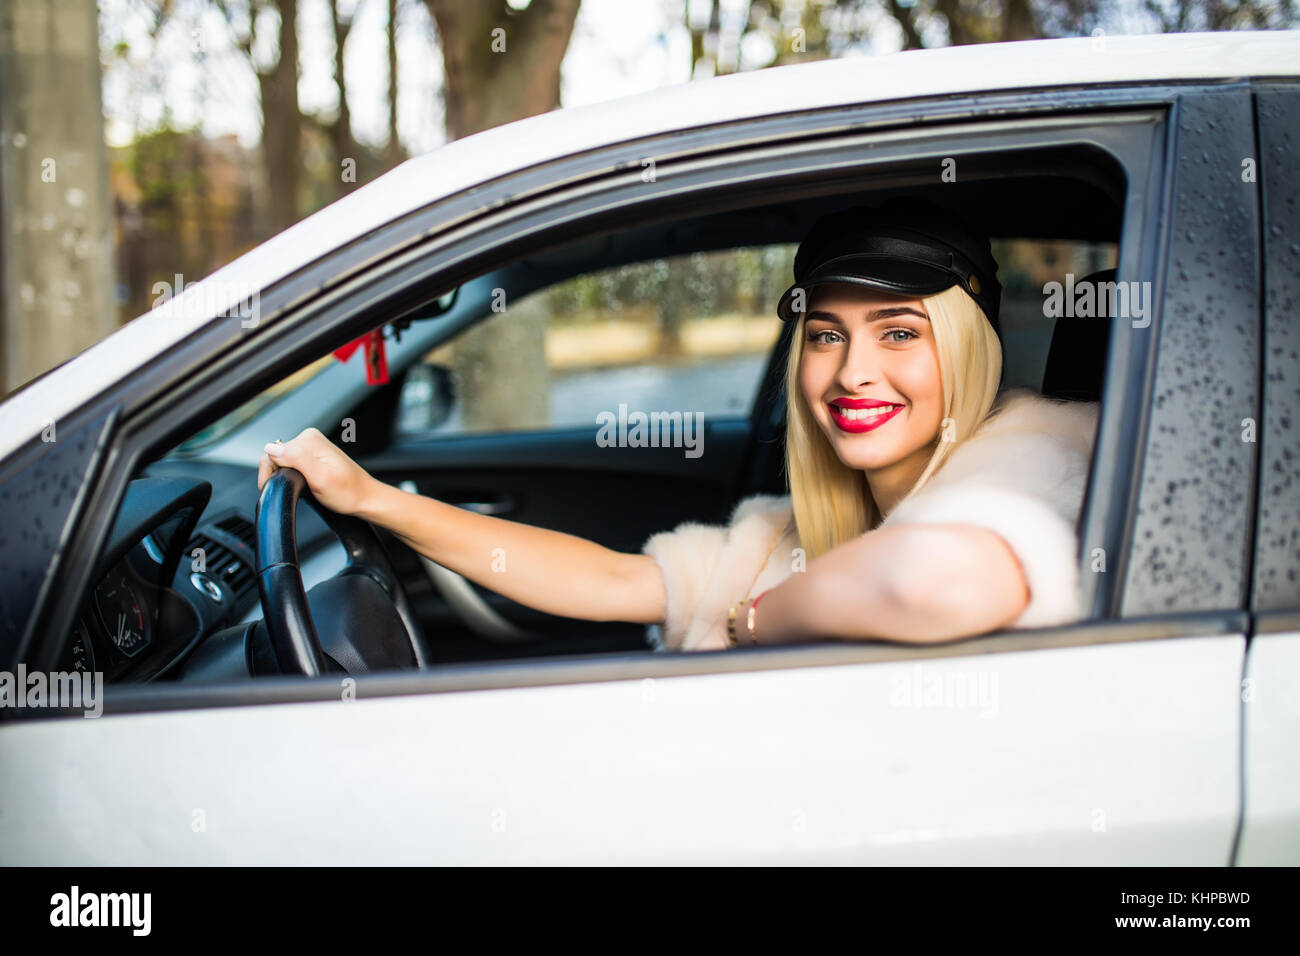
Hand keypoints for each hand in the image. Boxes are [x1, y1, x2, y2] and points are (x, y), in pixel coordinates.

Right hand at [257, 427, 377, 515]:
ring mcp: (310, 446)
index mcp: (308, 439)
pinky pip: (290, 464)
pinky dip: (292, 476)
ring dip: (286, 476)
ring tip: (304, 487)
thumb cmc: (347, 492)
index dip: (272, 474)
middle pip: (274, 456)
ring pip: (280, 461)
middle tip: (297, 489)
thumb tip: (271, 449)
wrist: (364, 498)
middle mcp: (308, 438)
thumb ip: (296, 459)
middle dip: (280, 475)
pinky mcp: (311, 455)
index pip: (271, 453)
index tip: (286, 488)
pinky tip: (305, 484)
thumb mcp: (320, 478)